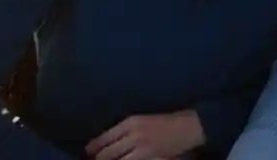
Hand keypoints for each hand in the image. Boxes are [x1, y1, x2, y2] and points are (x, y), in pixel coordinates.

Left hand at [85, 110, 204, 159]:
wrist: (189, 127)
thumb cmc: (167, 122)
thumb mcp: (144, 121)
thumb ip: (127, 130)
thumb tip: (109, 142)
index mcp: (130, 122)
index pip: (104, 138)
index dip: (93, 148)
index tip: (87, 153)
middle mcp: (132, 134)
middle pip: (106, 153)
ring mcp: (141, 147)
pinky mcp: (149, 157)